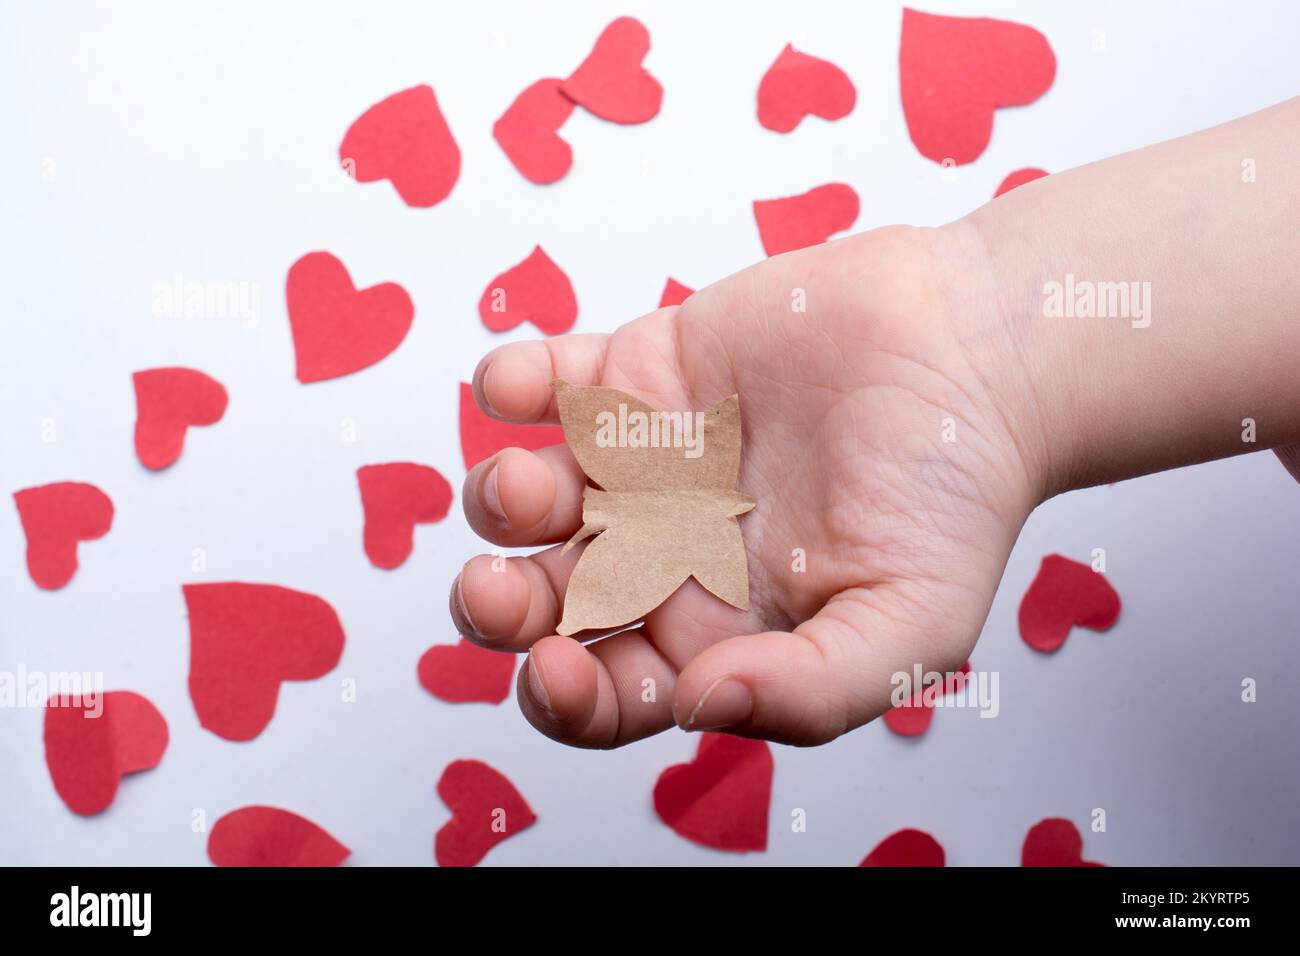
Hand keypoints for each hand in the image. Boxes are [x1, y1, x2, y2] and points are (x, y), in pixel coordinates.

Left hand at [452, 224, 1043, 747]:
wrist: (973, 354)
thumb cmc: (952, 495)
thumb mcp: (913, 624)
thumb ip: (814, 689)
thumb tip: (706, 708)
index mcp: (713, 632)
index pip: (610, 690)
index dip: (567, 697)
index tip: (556, 670)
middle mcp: (661, 554)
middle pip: (547, 600)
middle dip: (501, 605)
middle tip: (493, 588)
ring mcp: (641, 465)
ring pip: (532, 497)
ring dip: (504, 500)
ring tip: (529, 487)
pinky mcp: (638, 375)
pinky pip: (547, 383)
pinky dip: (512, 383)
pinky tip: (517, 389)